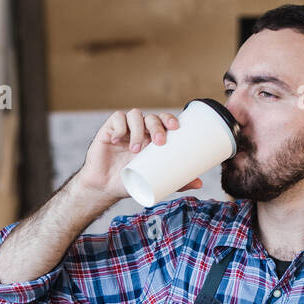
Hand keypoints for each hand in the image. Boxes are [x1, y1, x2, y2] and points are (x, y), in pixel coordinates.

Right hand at [74, 108, 204, 203]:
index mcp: (151, 138)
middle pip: (151, 117)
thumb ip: (175, 182)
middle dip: (157, 125)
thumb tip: (199, 183)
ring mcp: (124, 129)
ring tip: (135, 150)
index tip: (175, 127)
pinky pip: (116, 119)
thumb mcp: (153, 181)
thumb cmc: (130, 181)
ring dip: (138, 130)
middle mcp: (139, 130)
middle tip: (158, 142)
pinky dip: (118, 127)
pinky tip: (117, 140)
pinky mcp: (108, 130)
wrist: (104, 188)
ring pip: (135, 115)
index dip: (169, 119)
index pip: (163, 120)